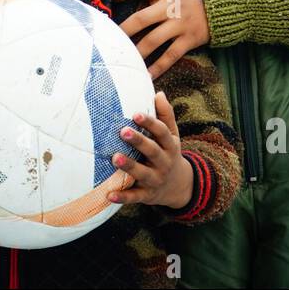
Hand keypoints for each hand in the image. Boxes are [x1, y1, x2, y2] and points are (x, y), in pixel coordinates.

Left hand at [106, 91, 193, 208]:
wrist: (180, 187)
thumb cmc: (168, 154)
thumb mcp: (172, 136)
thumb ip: (166, 116)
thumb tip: (159, 92)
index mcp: (170, 146)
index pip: (162, 132)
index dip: (150, 123)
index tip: (136, 114)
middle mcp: (164, 163)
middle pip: (152, 151)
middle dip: (139, 141)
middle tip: (123, 131)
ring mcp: (156, 180)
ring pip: (143, 173)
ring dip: (129, 166)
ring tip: (115, 157)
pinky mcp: (147, 195)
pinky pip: (134, 196)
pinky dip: (122, 197)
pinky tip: (109, 194)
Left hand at [114, 0, 209, 77]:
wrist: (226, 4)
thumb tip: (131, 5)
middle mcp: (171, 8)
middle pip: (141, 18)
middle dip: (123, 30)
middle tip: (108, 39)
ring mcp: (180, 25)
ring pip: (153, 40)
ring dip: (136, 52)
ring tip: (123, 60)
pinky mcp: (189, 40)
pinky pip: (170, 56)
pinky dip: (158, 67)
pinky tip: (146, 75)